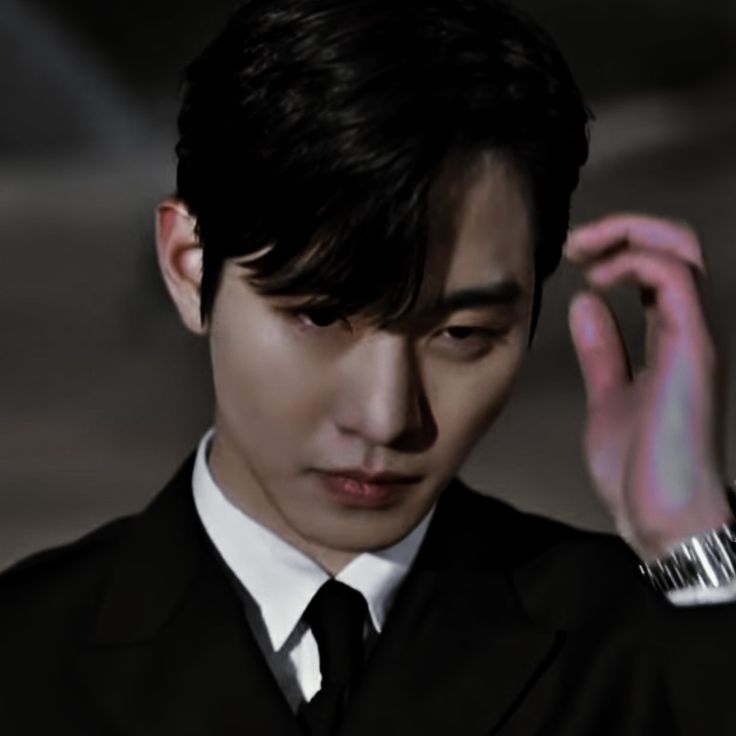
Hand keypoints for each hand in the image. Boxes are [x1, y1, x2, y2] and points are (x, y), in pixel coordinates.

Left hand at [564, 213, 730, 559]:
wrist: (662, 518)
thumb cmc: (639, 468)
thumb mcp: (607, 396)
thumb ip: (601, 351)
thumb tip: (585, 304)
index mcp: (667, 339)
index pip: (655, 270)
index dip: (617, 249)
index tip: (572, 256)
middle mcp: (686, 330)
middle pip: (677, 247)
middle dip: (625, 228)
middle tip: (577, 241)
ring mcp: (692, 338)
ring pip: (682, 252)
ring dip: (630, 235)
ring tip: (583, 249)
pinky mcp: (692, 350)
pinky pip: (674, 281)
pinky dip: (635, 264)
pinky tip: (598, 280)